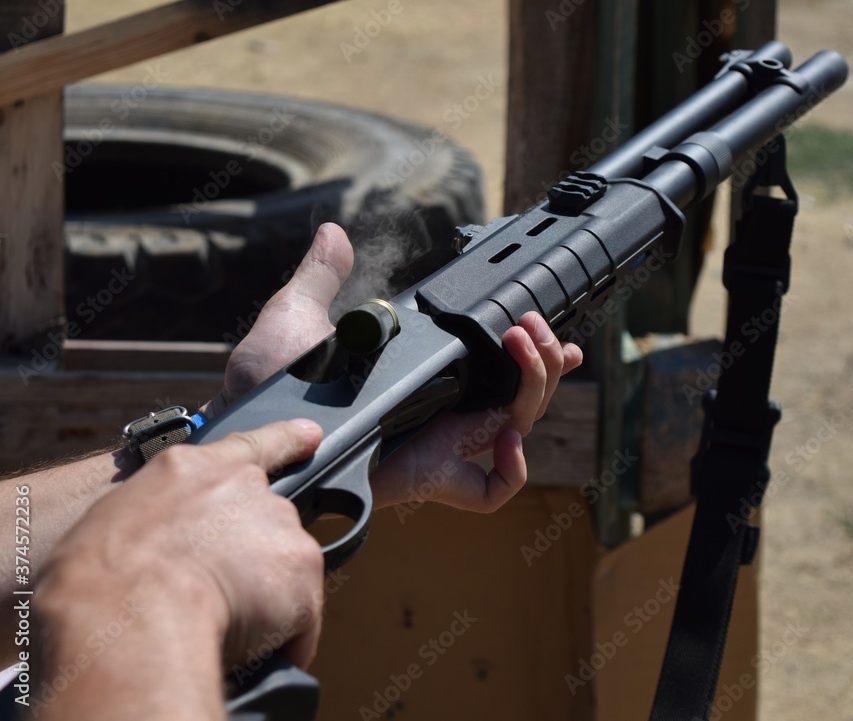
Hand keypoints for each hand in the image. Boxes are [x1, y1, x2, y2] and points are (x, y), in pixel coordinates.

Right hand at [37, 420, 326, 670]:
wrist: (126, 604)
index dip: (285, 440)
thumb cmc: (97, 580)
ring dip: (264, 594)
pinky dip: (287, 636)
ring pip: (284, 565)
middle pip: (265, 520)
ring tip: (219, 624)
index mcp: (186, 470)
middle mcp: (239, 484)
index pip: (246, 445)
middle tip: (211, 596)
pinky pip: (302, 611)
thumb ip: (157, 525)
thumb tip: (167, 559)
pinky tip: (263, 654)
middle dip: (248, 558)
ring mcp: (275, 519)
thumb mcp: (115, 528)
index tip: (311, 435)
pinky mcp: (300, 561)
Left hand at [206, 223, 582, 511]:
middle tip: (537, 325)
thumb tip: (332, 232)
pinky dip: (510, 471)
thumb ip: (324, 276)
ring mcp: (440, 447)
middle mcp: (441, 416)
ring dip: (537, 387)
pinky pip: (489, 492)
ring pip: (519, 427)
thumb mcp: (301, 316)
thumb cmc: (269, 382)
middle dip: (545, 360)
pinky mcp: (430, 478)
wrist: (251, 429)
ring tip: (524, 346)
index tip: (544, 320)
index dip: (530, 352)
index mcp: (423, 379)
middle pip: (521, 396)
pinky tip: (505, 437)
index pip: (493, 369)